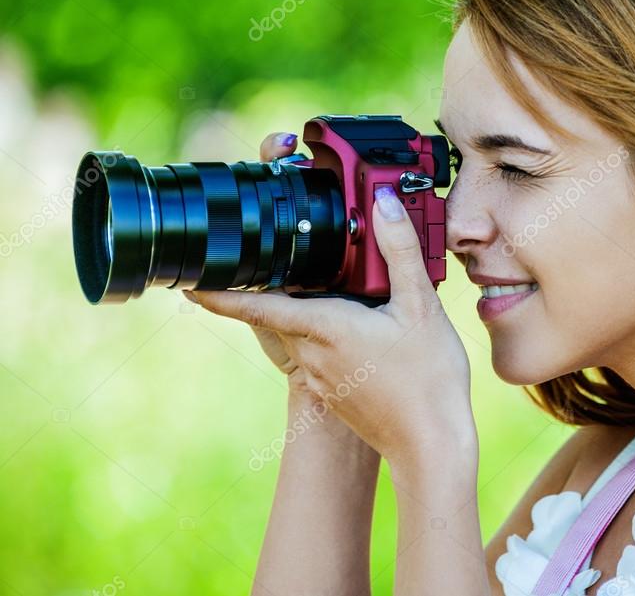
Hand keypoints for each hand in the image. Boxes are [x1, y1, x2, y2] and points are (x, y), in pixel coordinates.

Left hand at [185, 132, 472, 462]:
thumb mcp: (420, 307)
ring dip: (308, 310)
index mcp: (325, 328)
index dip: (218, 294)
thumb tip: (383, 203)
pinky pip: (320, 353)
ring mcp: (322, 377)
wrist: (432, 445)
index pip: (256, 307)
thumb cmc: (427, 380)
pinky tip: (362, 329)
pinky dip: (327, 334)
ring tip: (338, 290)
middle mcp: (313, 354)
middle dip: (279, 287)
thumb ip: (399, 251)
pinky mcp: (336, 391)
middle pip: (282, 312)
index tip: (188, 281)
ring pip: (302, 332)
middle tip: (282, 258)